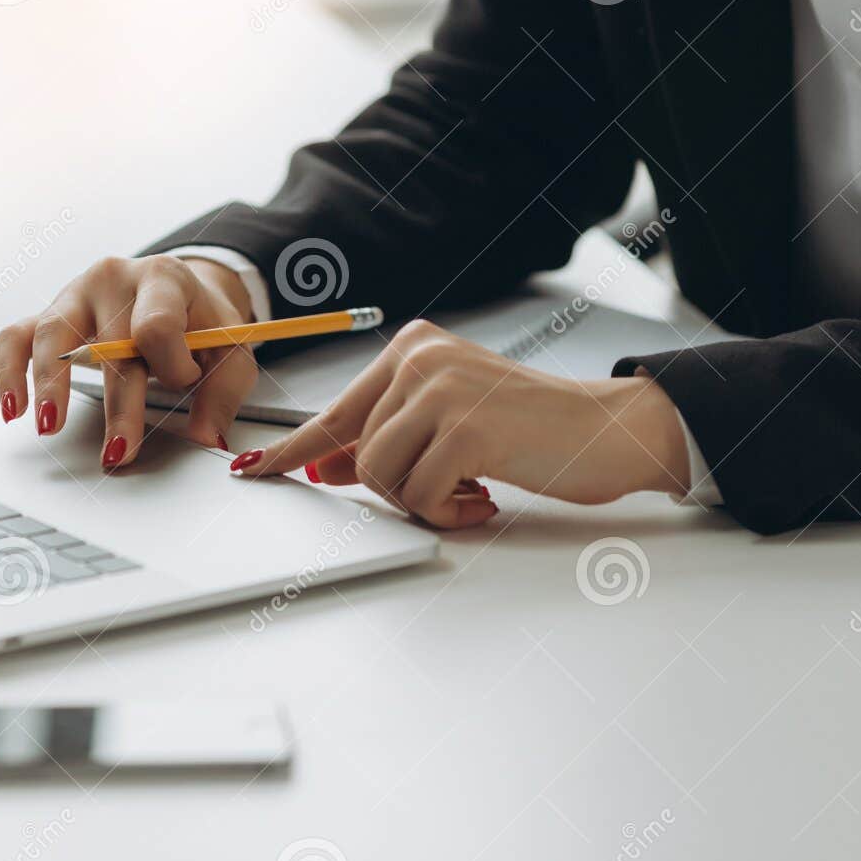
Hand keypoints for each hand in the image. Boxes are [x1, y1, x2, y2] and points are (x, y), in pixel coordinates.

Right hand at [0, 255, 257, 466]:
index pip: (157, 326)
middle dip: (116, 404)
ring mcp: (74, 293)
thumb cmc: (202, 324)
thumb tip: (207, 439)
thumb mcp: (230, 351)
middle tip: (117, 452)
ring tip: (48, 426)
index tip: (184, 383)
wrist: (182, 291)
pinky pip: (16, 336)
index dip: (173, 365)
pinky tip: (14, 408)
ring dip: (49, 385)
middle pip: (107, 343)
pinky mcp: (48, 312)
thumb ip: (223, 394)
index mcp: (164, 279)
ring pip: (52, 335)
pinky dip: (9, 371)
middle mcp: (114, 279)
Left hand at [228, 320, 690, 527]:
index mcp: (413, 348)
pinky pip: (418, 494)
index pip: (336, 411)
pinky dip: (447, 512)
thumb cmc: (532, 431)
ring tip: (469, 490)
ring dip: (422, 501)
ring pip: (380, 475)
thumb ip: (389, 440)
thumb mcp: (448, 427)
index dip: (292, 449)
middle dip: (396, 488)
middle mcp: (421, 357)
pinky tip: (484, 497)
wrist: (608, 430)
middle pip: (357, 452)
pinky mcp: (466, 426)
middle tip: (451, 488)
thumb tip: (326, 468)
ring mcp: (442, 387)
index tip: (251, 468)